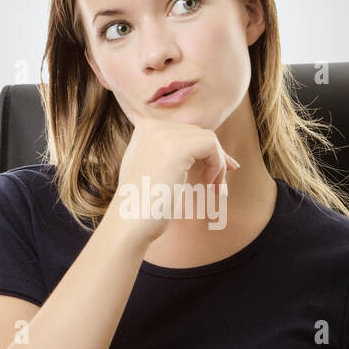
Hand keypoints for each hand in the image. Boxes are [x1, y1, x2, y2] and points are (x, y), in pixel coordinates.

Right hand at [110, 116, 240, 245]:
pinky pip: (212, 146)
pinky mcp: (177, 149)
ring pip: (209, 138)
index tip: (214, 174)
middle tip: (217, 184)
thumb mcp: (155, 167)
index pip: (187, 132)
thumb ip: (173, 152)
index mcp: (146, 127)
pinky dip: (218, 165)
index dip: (204, 152)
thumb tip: (210, 144)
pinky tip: (209, 183)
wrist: (130, 223)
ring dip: (218, 163)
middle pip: (199, 133)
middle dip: (214, 158)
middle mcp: (153, 125)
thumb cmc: (145, 203)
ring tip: (213, 186)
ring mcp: (163, 135)